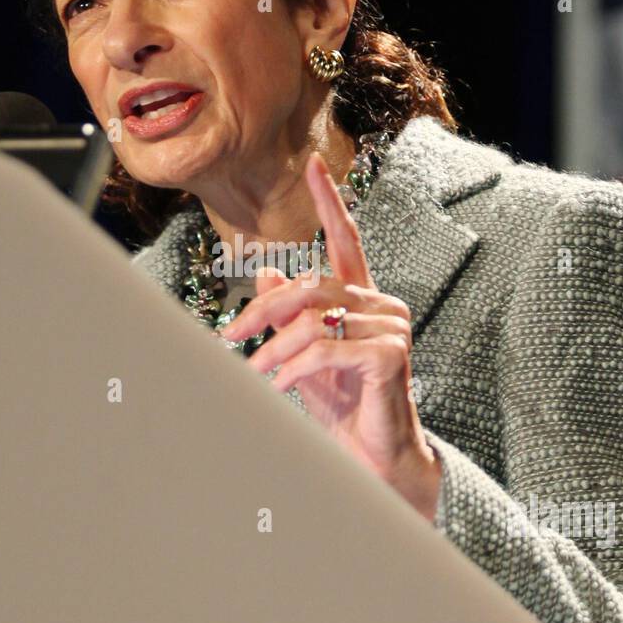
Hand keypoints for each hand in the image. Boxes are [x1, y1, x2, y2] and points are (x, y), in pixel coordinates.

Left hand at [219, 151, 441, 520]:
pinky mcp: (390, 354)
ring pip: (315, 319)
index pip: (347, 239)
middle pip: (313, 285)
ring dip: (274, 349)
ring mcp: (392, 327)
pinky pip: (327, 348)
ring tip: (253, 374)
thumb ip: (288, 315)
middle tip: (230, 336)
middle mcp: (382, 304)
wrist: (374, 457)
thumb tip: (266, 270)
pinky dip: (295, 368)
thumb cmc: (344, 407)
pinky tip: (280, 386)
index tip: (315, 165)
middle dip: (264, 310)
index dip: (329, 201)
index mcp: (363, 298)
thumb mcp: (304, 355)